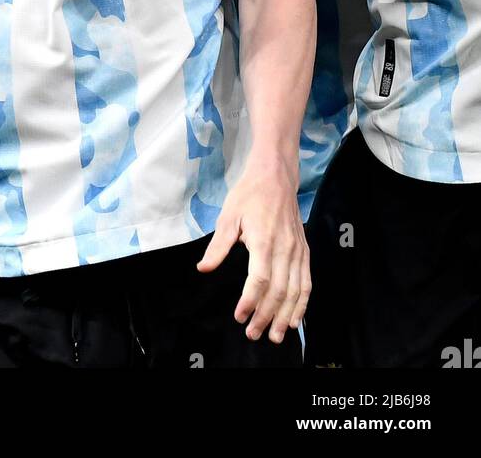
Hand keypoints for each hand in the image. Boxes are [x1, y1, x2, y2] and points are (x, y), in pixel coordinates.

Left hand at [197, 158, 309, 343]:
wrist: (276, 176)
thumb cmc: (249, 194)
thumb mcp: (228, 216)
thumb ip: (218, 246)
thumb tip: (203, 268)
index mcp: (263, 240)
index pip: (260, 279)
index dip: (251, 301)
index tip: (240, 317)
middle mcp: (284, 249)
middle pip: (278, 291)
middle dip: (266, 316)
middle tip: (254, 335)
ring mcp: (297, 251)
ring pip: (295, 291)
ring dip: (286, 316)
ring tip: (275, 335)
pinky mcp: (304, 251)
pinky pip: (306, 282)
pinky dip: (302, 303)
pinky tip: (295, 319)